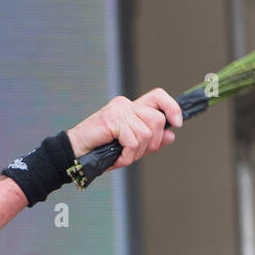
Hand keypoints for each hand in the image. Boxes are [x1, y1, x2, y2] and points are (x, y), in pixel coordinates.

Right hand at [67, 89, 183, 168]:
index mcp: (132, 109)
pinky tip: (117, 158)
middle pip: (158, 119)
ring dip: (137, 152)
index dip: (172, 107)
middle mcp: (126, 105)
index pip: (158, 96)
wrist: (77, 154)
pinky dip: (127, 156)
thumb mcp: (132, 148)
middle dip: (153, 142)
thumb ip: (152, 141)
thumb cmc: (101, 151)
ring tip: (122, 156)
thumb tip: (172, 135)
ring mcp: (119, 110)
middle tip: (136, 153)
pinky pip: (133, 142)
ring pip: (147, 133)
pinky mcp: (113, 119)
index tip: (178, 123)